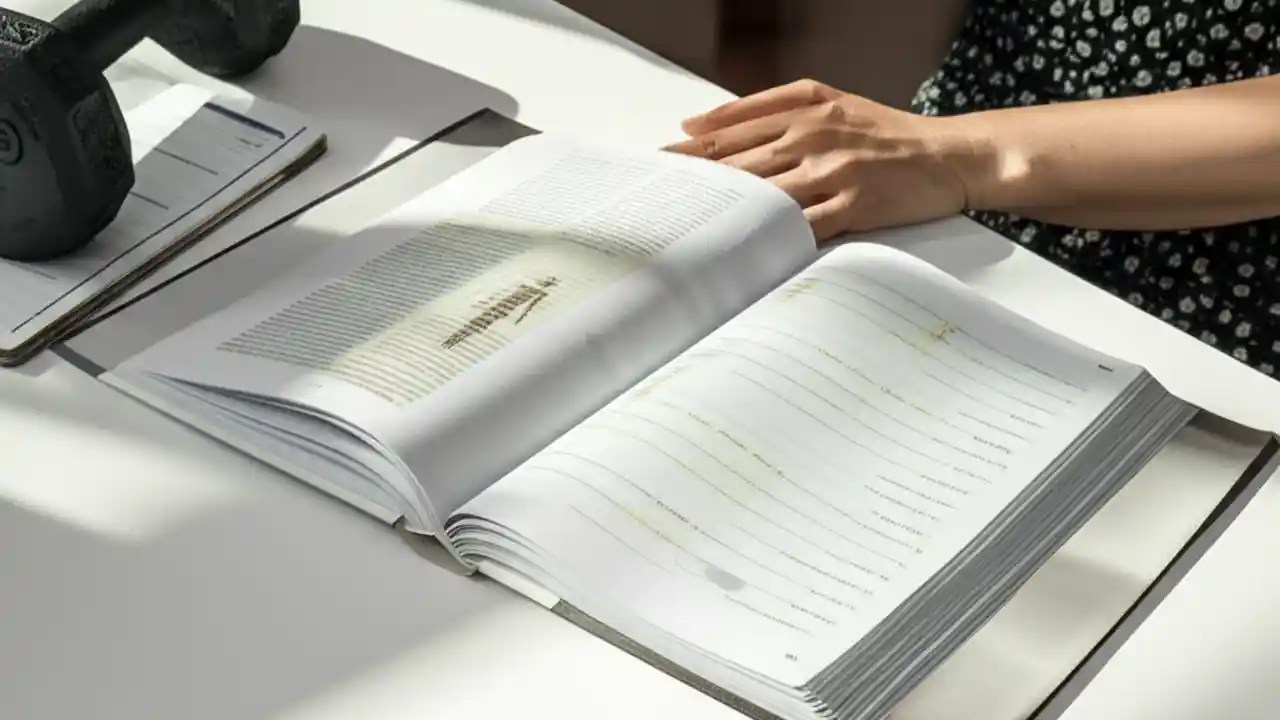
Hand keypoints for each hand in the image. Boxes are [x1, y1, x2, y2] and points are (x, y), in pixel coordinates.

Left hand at [666, 80, 977, 241]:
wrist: (951, 155)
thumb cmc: (889, 133)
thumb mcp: (833, 101)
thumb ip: (771, 106)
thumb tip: (701, 122)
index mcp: (806, 108)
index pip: (734, 128)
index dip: (692, 147)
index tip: (659, 162)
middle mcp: (815, 135)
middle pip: (739, 162)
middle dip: (694, 182)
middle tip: (659, 201)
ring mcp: (834, 171)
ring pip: (764, 194)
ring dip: (725, 213)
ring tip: (689, 232)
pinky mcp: (853, 204)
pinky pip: (802, 226)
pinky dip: (772, 238)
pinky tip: (744, 252)